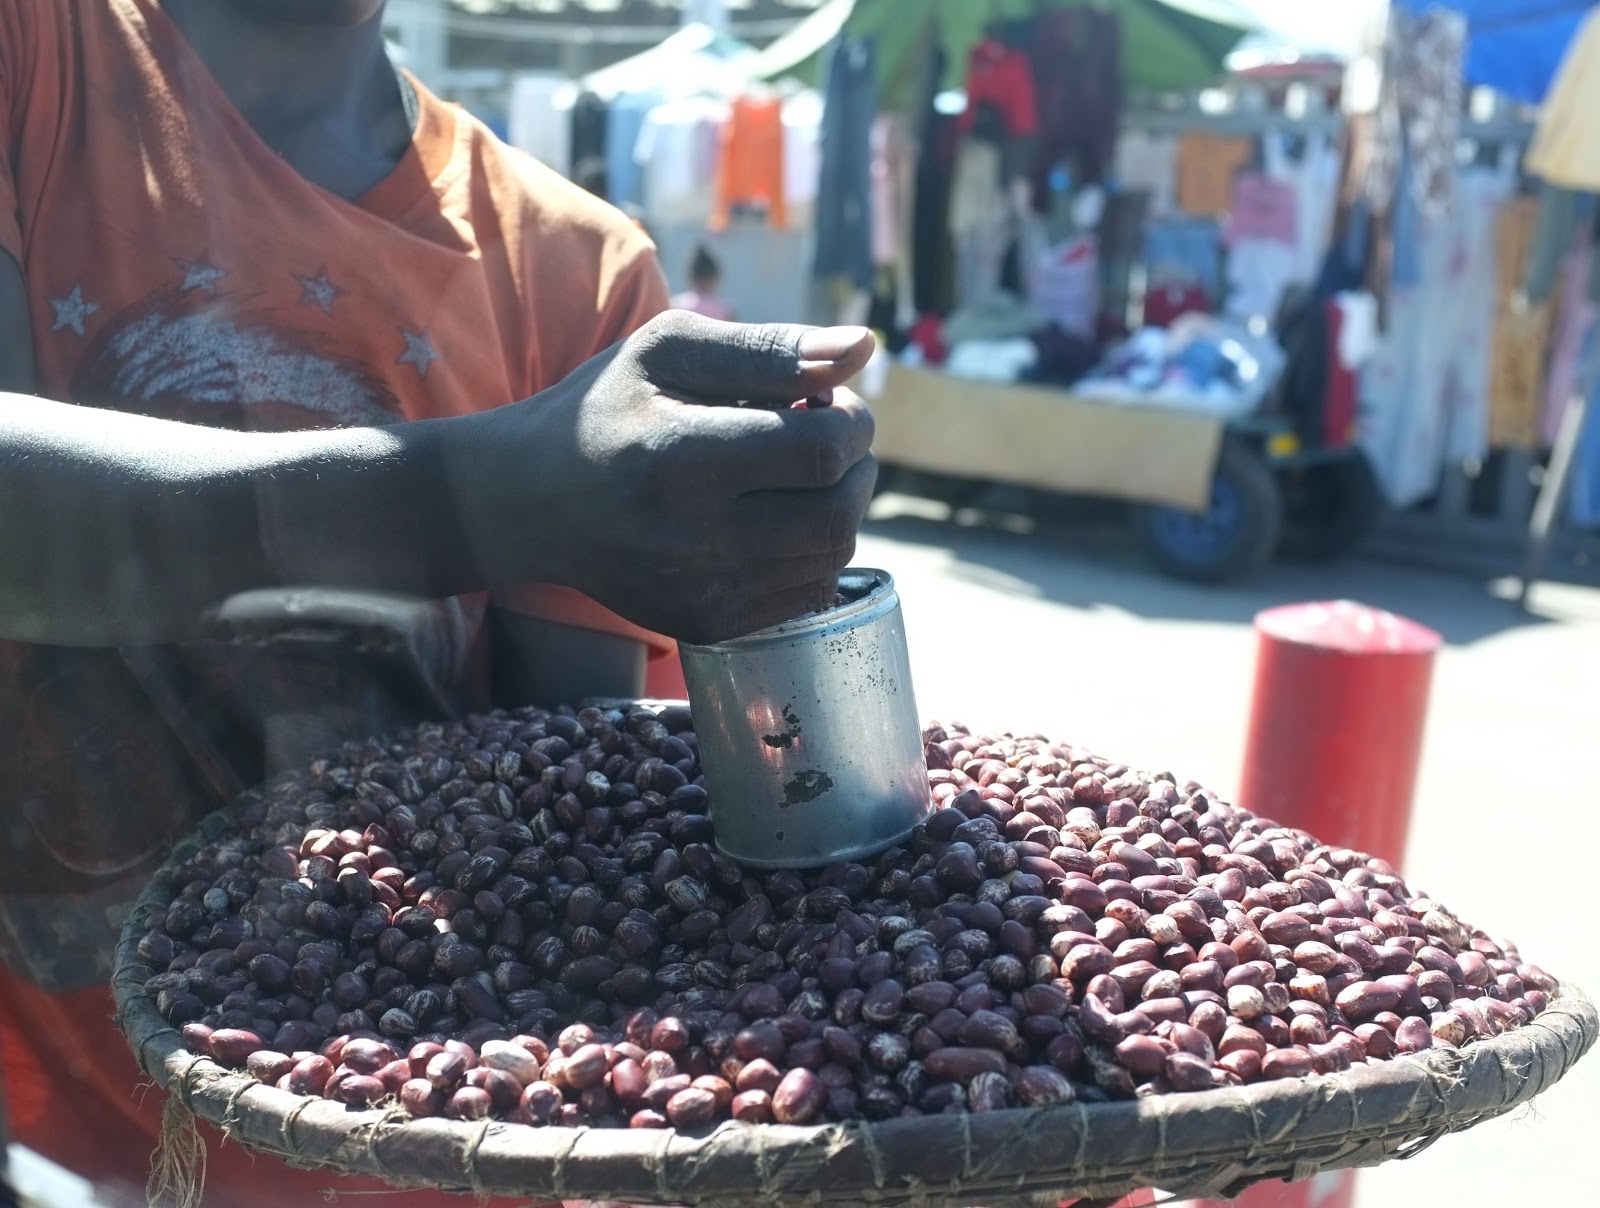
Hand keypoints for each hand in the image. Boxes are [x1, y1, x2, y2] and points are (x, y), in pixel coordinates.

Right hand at [479, 311, 877, 643]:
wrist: (526, 503)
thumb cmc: (606, 410)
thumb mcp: (670, 351)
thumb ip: (769, 349)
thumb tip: (864, 349)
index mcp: (680, 459)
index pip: (821, 451)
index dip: (851, 421)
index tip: (827, 401)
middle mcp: (691, 539)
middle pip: (838, 512)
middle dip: (856, 464)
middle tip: (826, 435)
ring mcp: (700, 593)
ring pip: (832, 556)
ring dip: (840, 505)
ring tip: (800, 473)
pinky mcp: (707, 626)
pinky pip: (806, 594)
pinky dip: (814, 551)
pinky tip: (778, 518)